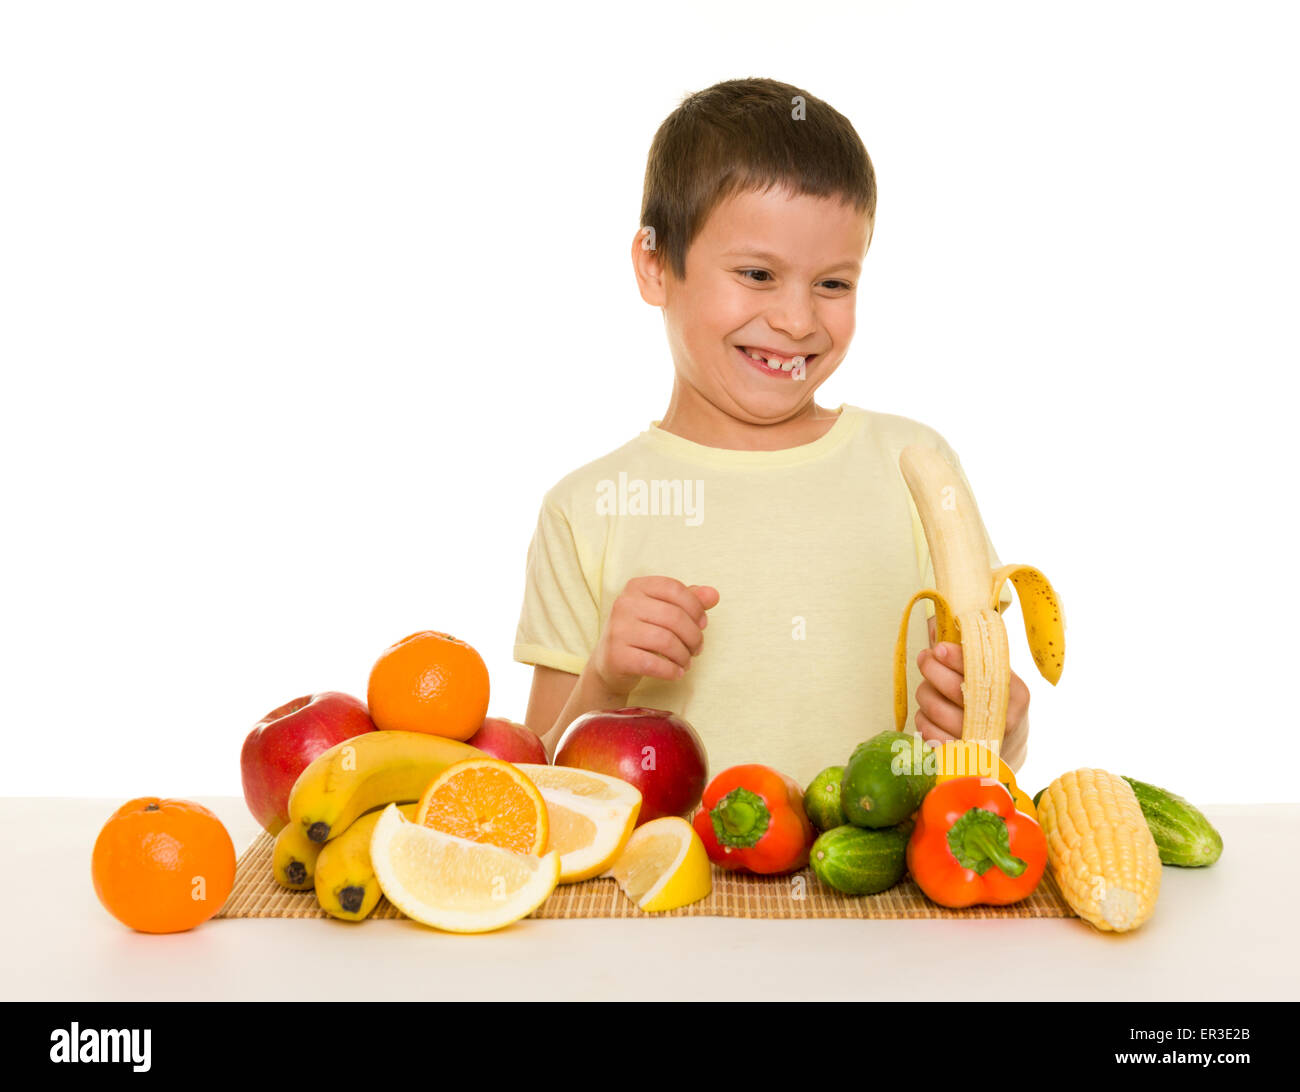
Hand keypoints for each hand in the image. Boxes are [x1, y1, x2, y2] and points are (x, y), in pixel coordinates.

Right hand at [589, 576, 719, 696]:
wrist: (611, 664)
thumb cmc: (643, 633)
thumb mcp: (663, 611)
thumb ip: (689, 600)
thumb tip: (713, 595)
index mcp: (636, 587)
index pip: (674, 588)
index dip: (695, 607)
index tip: (702, 624)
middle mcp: (623, 604)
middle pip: (673, 616)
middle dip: (693, 636)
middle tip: (697, 649)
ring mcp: (617, 630)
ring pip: (666, 641)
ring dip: (684, 655)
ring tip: (686, 662)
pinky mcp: (616, 656)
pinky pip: (653, 664)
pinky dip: (671, 671)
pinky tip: (676, 673)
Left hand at [914, 626, 1029, 770]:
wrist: (1008, 750)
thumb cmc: (996, 705)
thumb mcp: (995, 677)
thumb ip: (970, 652)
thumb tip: (936, 624)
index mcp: (1016, 693)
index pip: (984, 669)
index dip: (956, 656)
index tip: (937, 647)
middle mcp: (1005, 720)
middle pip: (953, 689)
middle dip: (931, 670)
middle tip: (925, 660)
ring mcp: (984, 742)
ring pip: (935, 710)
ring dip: (924, 695)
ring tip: (927, 690)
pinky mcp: (963, 759)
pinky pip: (929, 734)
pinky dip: (922, 720)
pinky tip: (928, 715)